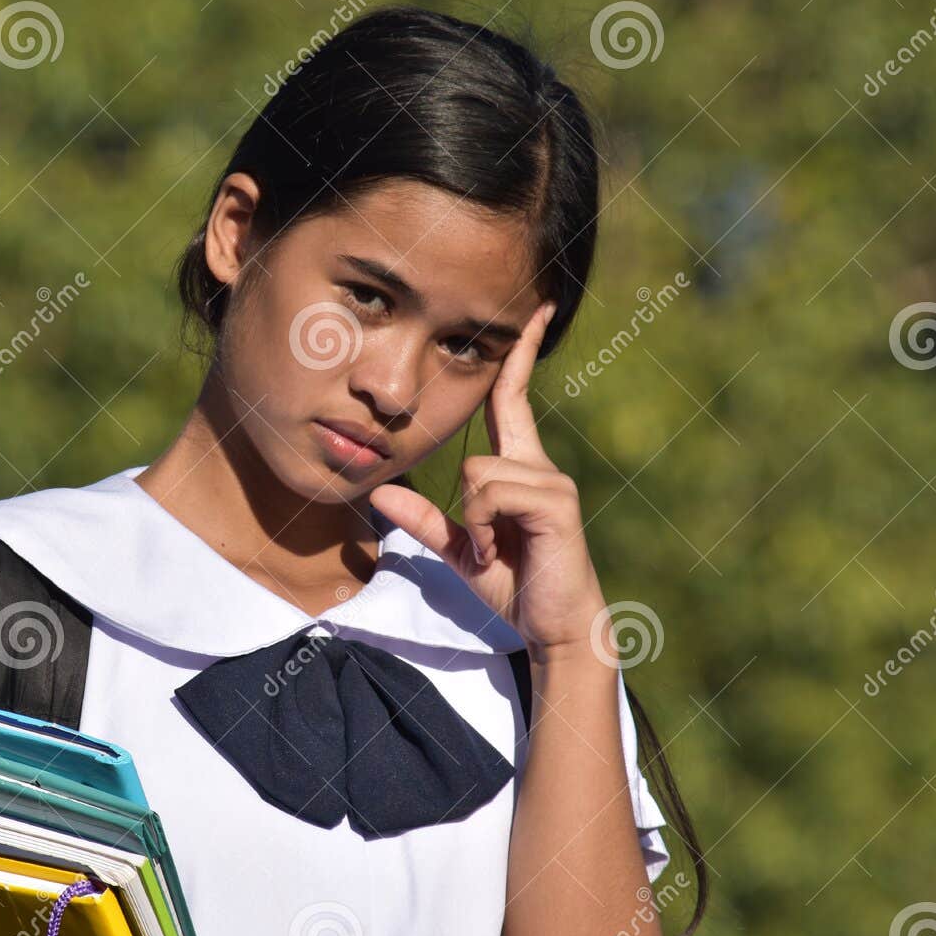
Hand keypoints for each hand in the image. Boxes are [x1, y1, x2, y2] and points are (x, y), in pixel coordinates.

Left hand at [368, 301, 609, 663]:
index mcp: (518, 469)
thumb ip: (425, 521)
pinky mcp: (555, 501)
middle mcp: (539, 466)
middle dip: (478, 484)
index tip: (537, 309)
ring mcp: (550, 481)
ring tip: (496, 551)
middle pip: (481, 443)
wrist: (554, 626)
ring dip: (474, 521)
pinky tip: (503, 551)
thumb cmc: (516, 586)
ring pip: (476, 473)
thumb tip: (379, 495)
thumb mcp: (461, 550)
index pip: (512, 398)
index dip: (519, 353)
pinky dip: (484, 526)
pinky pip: (490, 492)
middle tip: (490, 543)